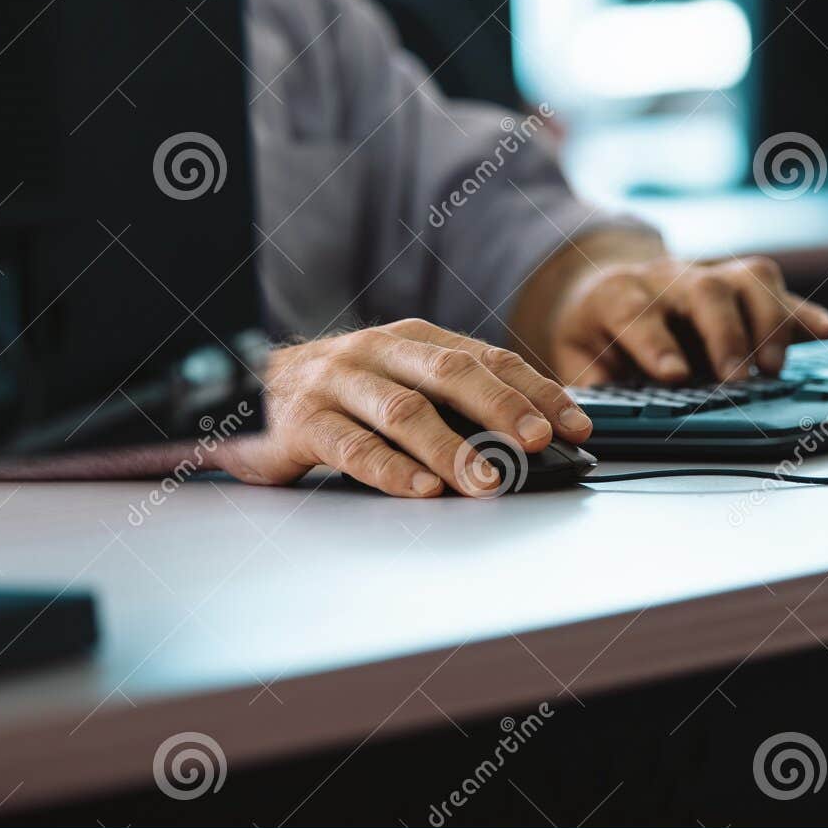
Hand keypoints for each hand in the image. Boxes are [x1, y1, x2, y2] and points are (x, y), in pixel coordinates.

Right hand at [211, 319, 592, 496]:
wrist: (252, 389)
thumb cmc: (348, 392)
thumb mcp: (404, 380)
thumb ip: (457, 400)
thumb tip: (535, 436)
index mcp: (415, 337)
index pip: (489, 358)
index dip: (536, 390)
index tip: (574, 424)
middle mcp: (379, 351)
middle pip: (451, 374)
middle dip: (502, 409)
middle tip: (537, 442)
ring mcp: (339, 382)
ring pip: (404, 411)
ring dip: (451, 448)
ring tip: (487, 479)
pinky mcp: (304, 422)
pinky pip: (352, 446)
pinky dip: (392, 470)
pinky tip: (423, 490)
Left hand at [546, 255, 827, 385]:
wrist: (611, 285)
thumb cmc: (598, 331)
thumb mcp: (576, 356)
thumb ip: (590, 387)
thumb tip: (596, 424)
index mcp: (619, 294)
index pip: (635, 311)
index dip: (655, 343)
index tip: (674, 377)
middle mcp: (668, 278)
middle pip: (703, 291)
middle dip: (723, 335)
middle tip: (734, 380)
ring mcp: (710, 275)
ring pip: (747, 279)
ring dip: (766, 322)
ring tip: (772, 369)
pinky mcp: (742, 284)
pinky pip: (779, 290)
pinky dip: (805, 312)